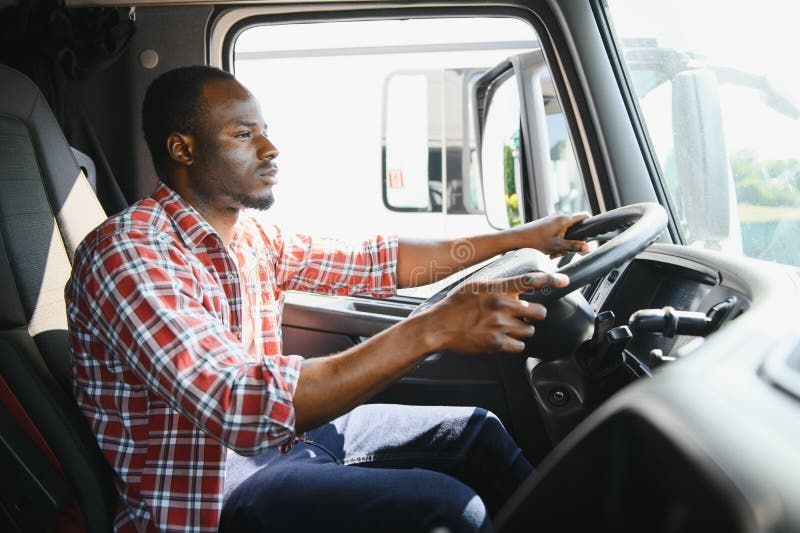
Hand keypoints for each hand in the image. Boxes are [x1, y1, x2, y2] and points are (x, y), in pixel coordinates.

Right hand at [422, 272, 569, 353]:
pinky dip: (514, 344)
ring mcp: (501, 325)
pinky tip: (502, 339)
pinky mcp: (497, 343)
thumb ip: (497, 285)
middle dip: (534, 315)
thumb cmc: (454, 305)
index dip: (551, 280)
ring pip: (530, 330)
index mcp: (497, 288)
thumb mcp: (476, 285)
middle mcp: (502, 305)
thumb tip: (515, 285)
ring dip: (522, 331)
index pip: (531, 280)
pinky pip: (520, 346)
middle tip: (523, 316)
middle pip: (539, 311)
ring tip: (507, 328)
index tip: (565, 281)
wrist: (438, 326)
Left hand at [510, 212, 590, 257]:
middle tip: (561, 251)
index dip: (589, 225)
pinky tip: (547, 251)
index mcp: (564, 219)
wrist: (517, 239)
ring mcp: (553, 219)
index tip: (591, 234)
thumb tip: (588, 247)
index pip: (584, 217)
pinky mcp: (547, 224)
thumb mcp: (557, 247)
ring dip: (561, 245)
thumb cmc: (535, 242)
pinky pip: (557, 234)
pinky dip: (555, 243)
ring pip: (565, 233)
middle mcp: (559, 216)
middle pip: (574, 229)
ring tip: (552, 252)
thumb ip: (574, 246)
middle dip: (570, 242)